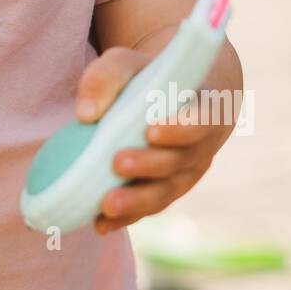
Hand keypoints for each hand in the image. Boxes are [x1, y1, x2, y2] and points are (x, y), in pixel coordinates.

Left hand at [74, 46, 236, 234]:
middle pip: (179, 161)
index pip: (202, 120)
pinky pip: (148, 208)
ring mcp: (185, 174)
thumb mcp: (127, 64)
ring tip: (106, 205)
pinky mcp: (165, 192)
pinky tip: (100, 225)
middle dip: (149, 165)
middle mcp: (201, 146)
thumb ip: (107, 78)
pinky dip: (126, 217)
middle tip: (118, 163)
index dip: (181, 129)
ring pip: (166, 192)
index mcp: (204, 108)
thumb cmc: (149, 79)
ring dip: (137, 201)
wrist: (169, 102)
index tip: (151, 131)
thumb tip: (86, 114)